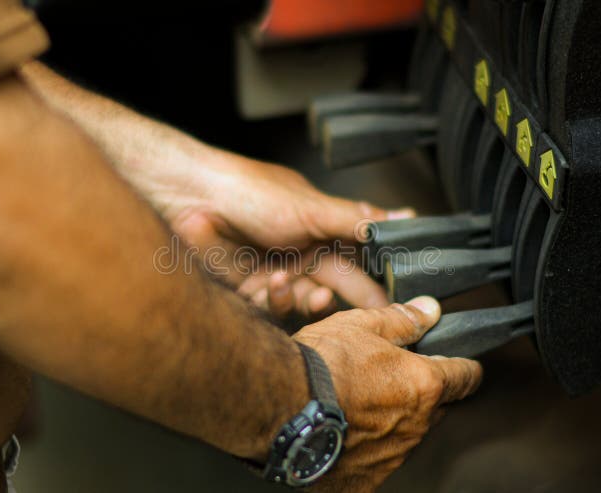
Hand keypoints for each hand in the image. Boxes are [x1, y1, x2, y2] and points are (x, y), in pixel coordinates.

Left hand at [165, 152, 413, 317]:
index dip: (379, 276)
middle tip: (371, 316)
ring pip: (308, 302)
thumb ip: (360, 219)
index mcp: (322, 229)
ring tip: (311, 292)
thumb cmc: (251, 193)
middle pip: (339, 286)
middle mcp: (303, 252)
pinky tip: (275, 284)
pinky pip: (276, 308)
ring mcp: (278, 272)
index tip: (399, 297)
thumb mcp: (313, 207)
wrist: (193, 202)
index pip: (361, 257)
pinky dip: (279, 299)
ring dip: (311, 301)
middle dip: (353, 301)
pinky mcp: (252, 291)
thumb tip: (407, 216)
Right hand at [292, 296, 482, 491]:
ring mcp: (393, 456)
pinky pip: (379, 461)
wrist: (280, 406)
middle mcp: (415, 425)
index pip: (465, 377)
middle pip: (436, 407)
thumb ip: (402, 320)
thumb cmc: (321, 364)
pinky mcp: (367, 479)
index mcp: (423, 384)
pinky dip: (368, 447)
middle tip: (392, 377)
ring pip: (407, 434)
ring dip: (394, 420)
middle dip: (422, 393)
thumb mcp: (362, 325)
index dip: (465, 368)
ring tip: (358, 402)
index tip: (464, 366)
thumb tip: (429, 311)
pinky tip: (346, 430)